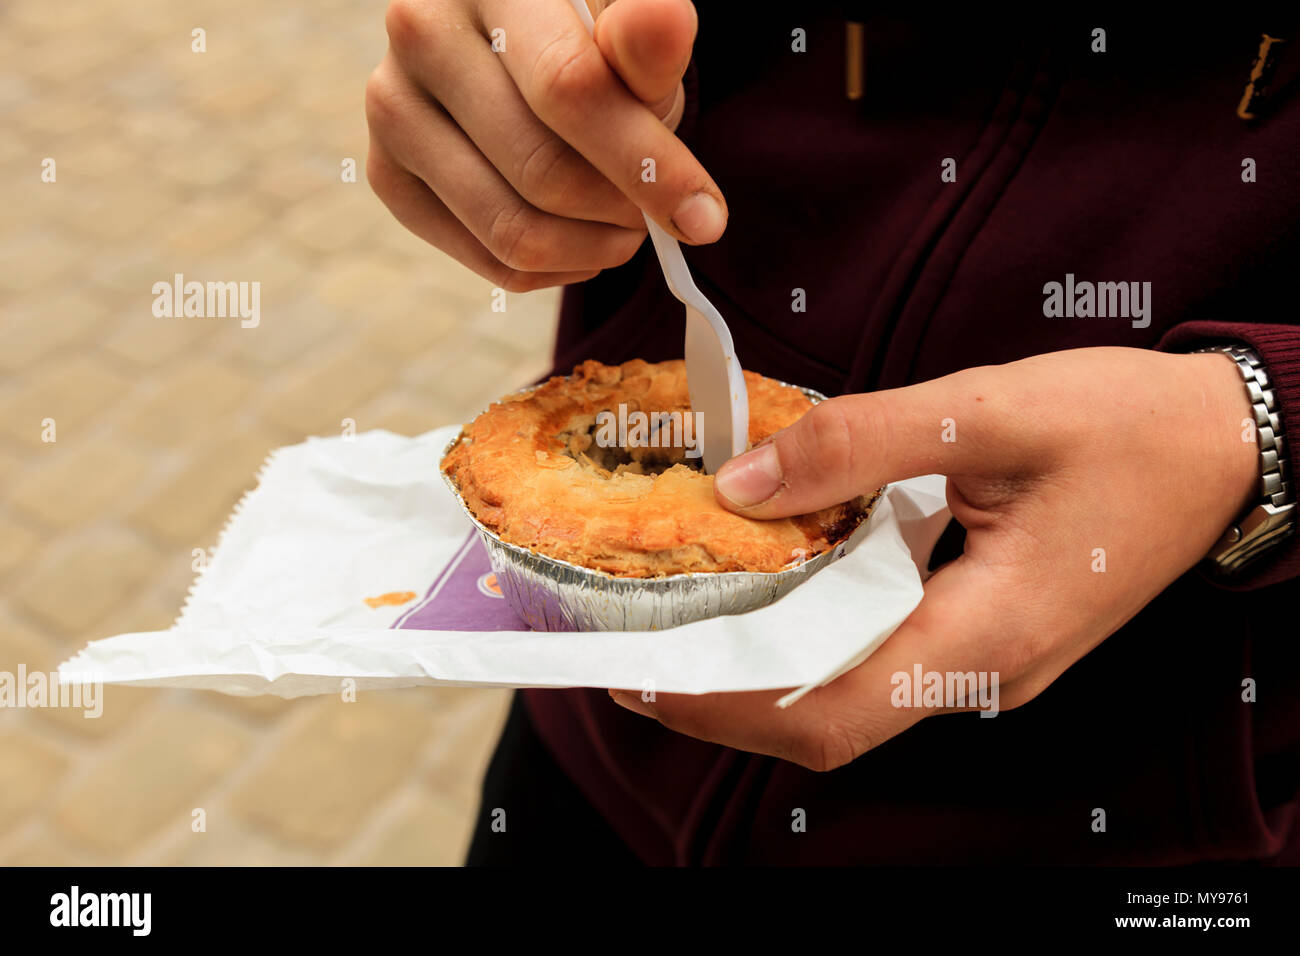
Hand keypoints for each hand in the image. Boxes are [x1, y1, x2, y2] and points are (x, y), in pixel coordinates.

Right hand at [365, 0, 722, 291]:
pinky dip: (555, 269)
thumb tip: (669, 21)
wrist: (513, 46)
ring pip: (512, 232)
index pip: (571, 90)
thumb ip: (645, 40)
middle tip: (657, 211)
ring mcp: (392, 109)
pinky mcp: (388, 175)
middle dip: (623, 210)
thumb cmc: (586, 36)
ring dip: (594, 249)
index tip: (706, 216)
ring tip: (626, 226)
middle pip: (543, 174)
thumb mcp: (625, 26)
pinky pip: (487, 260)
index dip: (647, 164)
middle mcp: (419, 36)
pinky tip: (582, 240)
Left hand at [610, 347, 1259, 769]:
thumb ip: (858, 442)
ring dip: (757, 662)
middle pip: (824, 717)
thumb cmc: (1126, 426)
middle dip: (720, 691)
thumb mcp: (987, 410)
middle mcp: (981, 671)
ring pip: (845, 691)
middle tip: (632, 641)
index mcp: (990, 634)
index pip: (830, 713)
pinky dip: (808, 628)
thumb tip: (741, 484)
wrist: (1221, 444)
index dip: (725, 704)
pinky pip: (876, 653)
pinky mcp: (978, 633)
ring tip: (676, 614)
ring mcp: (981, 660)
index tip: (641, 674)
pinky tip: (766, 579)